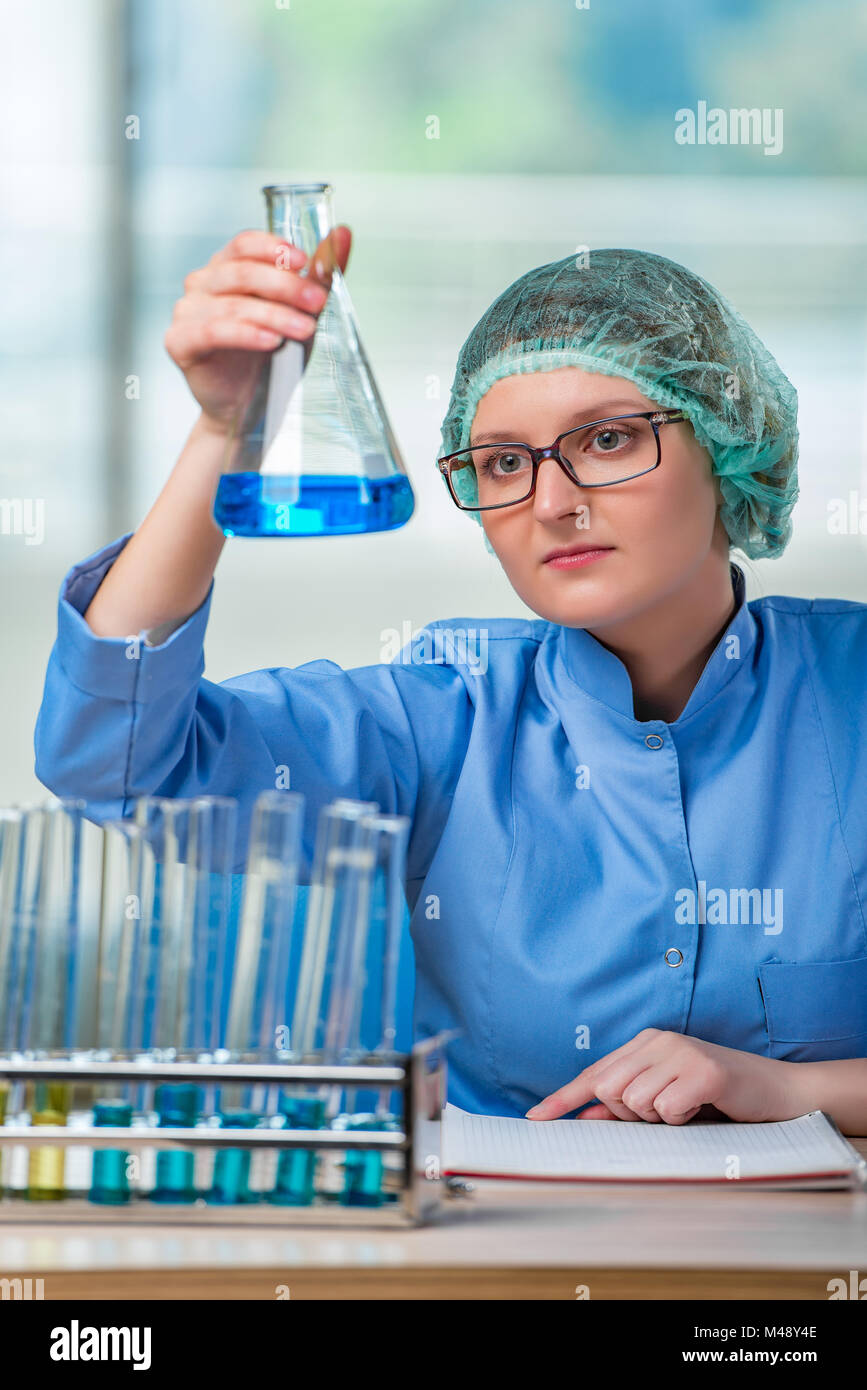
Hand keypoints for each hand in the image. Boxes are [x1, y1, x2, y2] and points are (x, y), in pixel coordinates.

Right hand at [164, 225, 352, 433]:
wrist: (248, 406)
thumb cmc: (270, 355)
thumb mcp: (301, 312)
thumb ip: (319, 275)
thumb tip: (344, 234)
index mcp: (226, 268)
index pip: (244, 244)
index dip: (274, 249)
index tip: (305, 262)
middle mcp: (202, 283)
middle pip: (242, 272)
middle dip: (285, 286)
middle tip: (317, 303)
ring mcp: (186, 311)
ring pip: (232, 304)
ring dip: (274, 315)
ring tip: (305, 330)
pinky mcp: (179, 341)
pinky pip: (213, 331)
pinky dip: (245, 335)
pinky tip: (271, 342)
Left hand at [525, 1028, 800, 1124]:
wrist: (779, 1095)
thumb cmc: (720, 1100)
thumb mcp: (668, 1104)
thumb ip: (628, 1108)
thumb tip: (585, 1119)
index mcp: (646, 1042)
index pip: (595, 1074)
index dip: (564, 1098)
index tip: (535, 1118)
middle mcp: (659, 1040)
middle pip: (608, 1089)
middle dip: (629, 1114)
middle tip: (666, 1113)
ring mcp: (681, 1051)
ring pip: (635, 1101)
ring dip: (659, 1119)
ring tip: (688, 1109)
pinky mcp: (704, 1069)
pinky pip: (666, 1108)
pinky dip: (682, 1118)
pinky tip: (702, 1108)